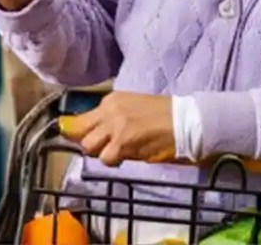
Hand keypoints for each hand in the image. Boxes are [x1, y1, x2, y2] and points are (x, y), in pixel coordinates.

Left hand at [60, 92, 175, 166]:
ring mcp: (115, 127)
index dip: (75, 132)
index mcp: (111, 100)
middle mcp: (109, 111)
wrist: (185, 120)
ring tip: (119, 151)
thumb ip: (110, 118)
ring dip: (102, 153)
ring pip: (90, 147)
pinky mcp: (123, 143)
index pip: (80, 118)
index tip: (77, 138)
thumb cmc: (163, 115)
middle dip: (89, 144)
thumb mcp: (132, 107)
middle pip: (80, 133)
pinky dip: (115, 161)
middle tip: (105, 147)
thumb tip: (88, 131)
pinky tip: (128, 156)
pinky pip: (107, 158)